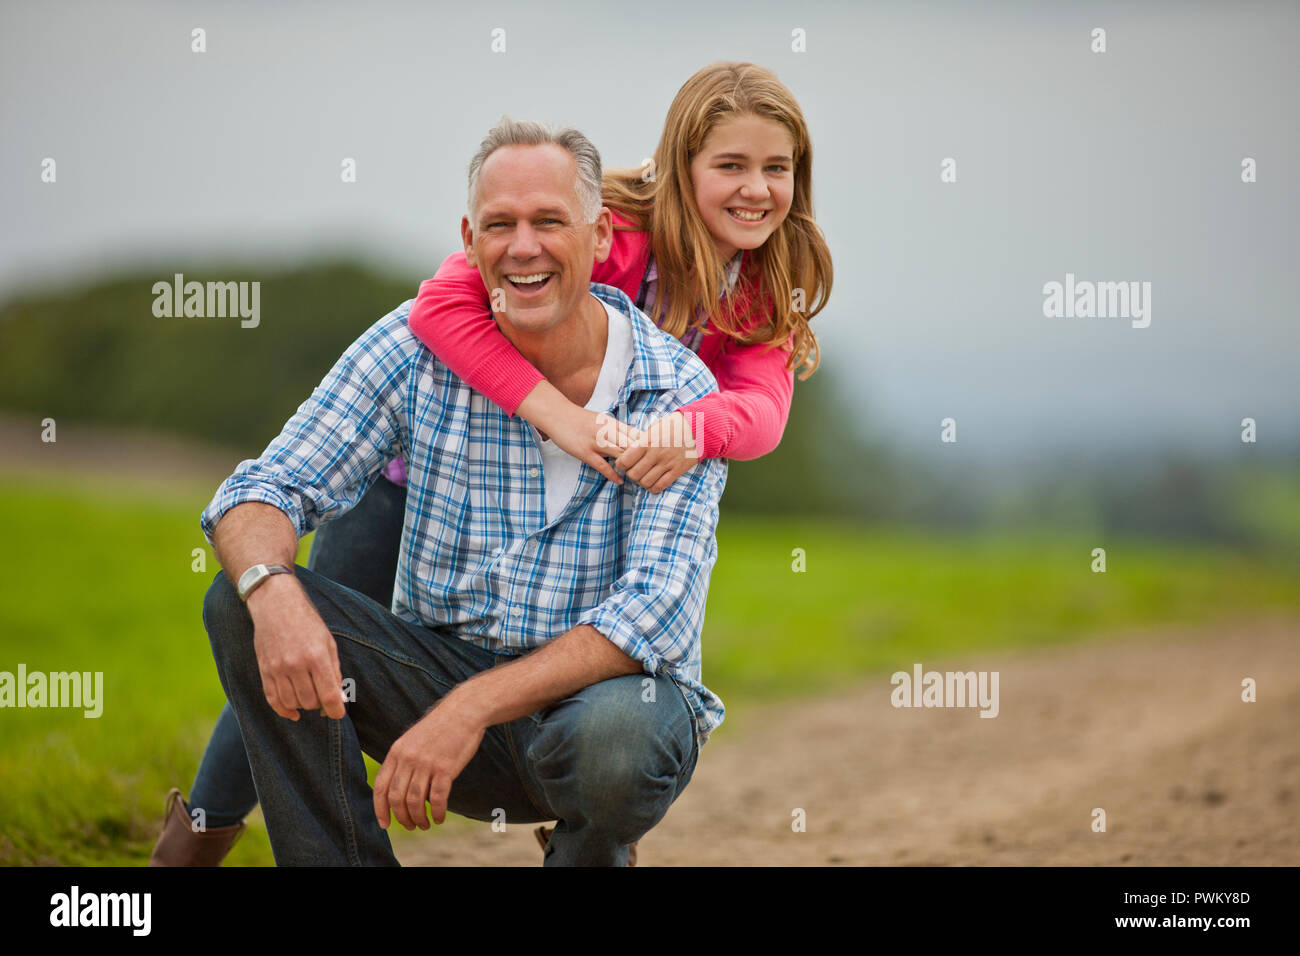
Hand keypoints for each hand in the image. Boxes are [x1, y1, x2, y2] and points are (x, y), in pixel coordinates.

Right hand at [246, 575, 346, 720]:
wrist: (276, 604)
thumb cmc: (307, 622)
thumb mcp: (328, 643)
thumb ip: (335, 671)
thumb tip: (341, 698)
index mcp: (317, 656)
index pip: (328, 695)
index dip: (336, 710)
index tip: (338, 714)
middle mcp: (296, 664)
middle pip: (310, 702)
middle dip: (320, 704)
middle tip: (323, 694)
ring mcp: (277, 668)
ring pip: (292, 703)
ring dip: (303, 705)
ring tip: (309, 694)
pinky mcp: (264, 670)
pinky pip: (273, 699)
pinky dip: (284, 710)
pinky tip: (293, 712)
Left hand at [373, 698, 485, 829]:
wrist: (464, 711)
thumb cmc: (440, 728)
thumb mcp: (412, 739)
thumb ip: (402, 760)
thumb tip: (396, 789)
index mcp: (396, 752)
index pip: (380, 787)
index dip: (380, 810)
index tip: (385, 824)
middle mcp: (408, 758)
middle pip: (397, 798)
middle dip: (402, 818)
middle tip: (410, 826)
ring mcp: (427, 763)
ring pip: (416, 801)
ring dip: (419, 819)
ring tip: (425, 824)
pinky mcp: (446, 768)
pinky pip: (438, 798)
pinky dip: (438, 813)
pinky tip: (440, 818)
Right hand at [546, 403, 644, 484]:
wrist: (557, 415)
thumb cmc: (580, 419)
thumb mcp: (601, 420)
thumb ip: (615, 429)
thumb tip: (631, 438)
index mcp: (612, 423)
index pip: (636, 434)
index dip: (647, 445)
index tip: (655, 455)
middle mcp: (607, 432)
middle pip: (631, 445)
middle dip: (642, 458)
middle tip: (650, 470)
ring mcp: (595, 442)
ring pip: (620, 455)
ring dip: (630, 467)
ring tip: (637, 477)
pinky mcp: (585, 452)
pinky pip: (602, 466)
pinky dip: (613, 474)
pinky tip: (620, 480)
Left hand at [614, 412, 698, 493]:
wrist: (697, 428)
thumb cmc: (672, 426)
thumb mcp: (653, 428)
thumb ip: (640, 441)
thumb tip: (627, 450)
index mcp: (646, 442)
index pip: (624, 462)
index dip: (621, 465)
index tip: (625, 463)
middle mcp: (655, 454)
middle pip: (633, 475)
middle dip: (631, 475)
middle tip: (634, 471)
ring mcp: (667, 463)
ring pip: (645, 482)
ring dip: (642, 482)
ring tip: (644, 476)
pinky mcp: (677, 470)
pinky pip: (660, 485)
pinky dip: (654, 487)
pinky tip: (654, 482)